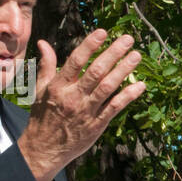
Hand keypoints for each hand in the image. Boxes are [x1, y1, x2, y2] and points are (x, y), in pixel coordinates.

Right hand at [17, 30, 147, 180]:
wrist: (44, 149)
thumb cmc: (43, 116)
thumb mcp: (40, 89)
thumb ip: (46, 65)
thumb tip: (43, 42)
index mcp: (58, 86)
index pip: (76, 60)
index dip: (90, 45)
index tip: (103, 31)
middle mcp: (73, 97)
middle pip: (96, 71)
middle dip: (114, 53)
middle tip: (128, 39)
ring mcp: (86, 111)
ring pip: (108, 87)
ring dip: (124, 70)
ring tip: (136, 56)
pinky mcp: (97, 125)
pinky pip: (115, 107)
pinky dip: (128, 96)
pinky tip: (140, 85)